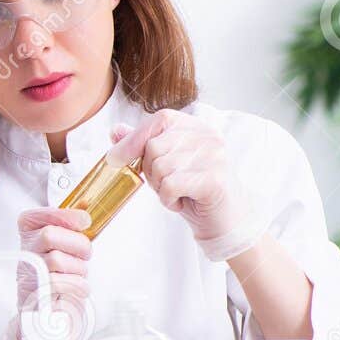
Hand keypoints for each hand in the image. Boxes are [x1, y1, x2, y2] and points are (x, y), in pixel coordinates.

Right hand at [10, 206, 91, 339]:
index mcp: (29, 235)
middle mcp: (24, 252)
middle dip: (77, 244)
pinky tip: (79, 288)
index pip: (35, 217)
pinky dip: (77, 286)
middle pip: (49, 235)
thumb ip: (71, 225)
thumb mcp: (65, 245)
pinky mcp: (34, 293)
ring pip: (56, 260)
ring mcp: (27, 273)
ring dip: (78, 269)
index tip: (83, 220)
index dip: (62, 215)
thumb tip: (85, 203)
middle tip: (85, 254)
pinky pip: (58, 283)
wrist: (51, 311)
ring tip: (79, 274)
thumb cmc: (61, 273)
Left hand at [111, 110, 259, 260]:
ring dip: (159, 187)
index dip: (134, 138)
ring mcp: (214, 157)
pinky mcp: (214, 180)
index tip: (116, 158)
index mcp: (196, 127)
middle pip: (155, 146)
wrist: (223, 220)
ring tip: (176, 193)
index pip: (159, 119)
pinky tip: (181, 202)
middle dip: (149, 170)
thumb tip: (116, 130)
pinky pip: (170, 185)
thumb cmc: (191, 190)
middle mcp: (209, 137)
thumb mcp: (164, 164)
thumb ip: (142, 144)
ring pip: (160, 167)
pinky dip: (168, 199)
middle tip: (165, 184)